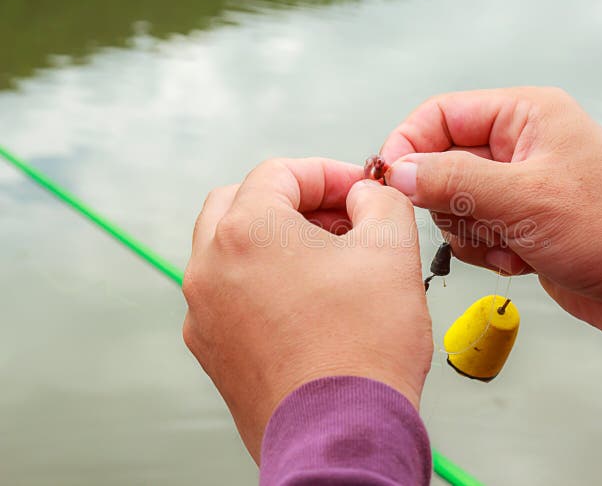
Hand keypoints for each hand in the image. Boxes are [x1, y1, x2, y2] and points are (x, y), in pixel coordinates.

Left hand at [182, 158, 431, 460]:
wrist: (341, 435)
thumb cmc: (362, 351)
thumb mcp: (391, 250)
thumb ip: (380, 201)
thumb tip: (366, 196)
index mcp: (245, 232)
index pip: (281, 173)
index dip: (328, 174)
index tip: (357, 191)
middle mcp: (210, 268)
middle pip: (242, 203)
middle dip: (293, 201)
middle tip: (337, 218)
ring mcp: (204, 312)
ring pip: (230, 249)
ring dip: (275, 241)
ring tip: (327, 261)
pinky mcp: (212, 350)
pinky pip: (231, 294)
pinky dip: (262, 282)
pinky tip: (308, 302)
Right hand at [381, 87, 601, 347]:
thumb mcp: (525, 200)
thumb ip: (454, 181)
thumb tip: (397, 170)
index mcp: (526, 115)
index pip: (441, 114)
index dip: (409, 145)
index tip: (390, 184)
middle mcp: (520, 144)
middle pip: (442, 163)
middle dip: (450, 203)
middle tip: (479, 224)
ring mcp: (520, 185)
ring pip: (455, 203)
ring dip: (472, 234)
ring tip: (511, 245)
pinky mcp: (522, 222)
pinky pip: (476, 232)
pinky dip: (489, 251)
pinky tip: (522, 260)